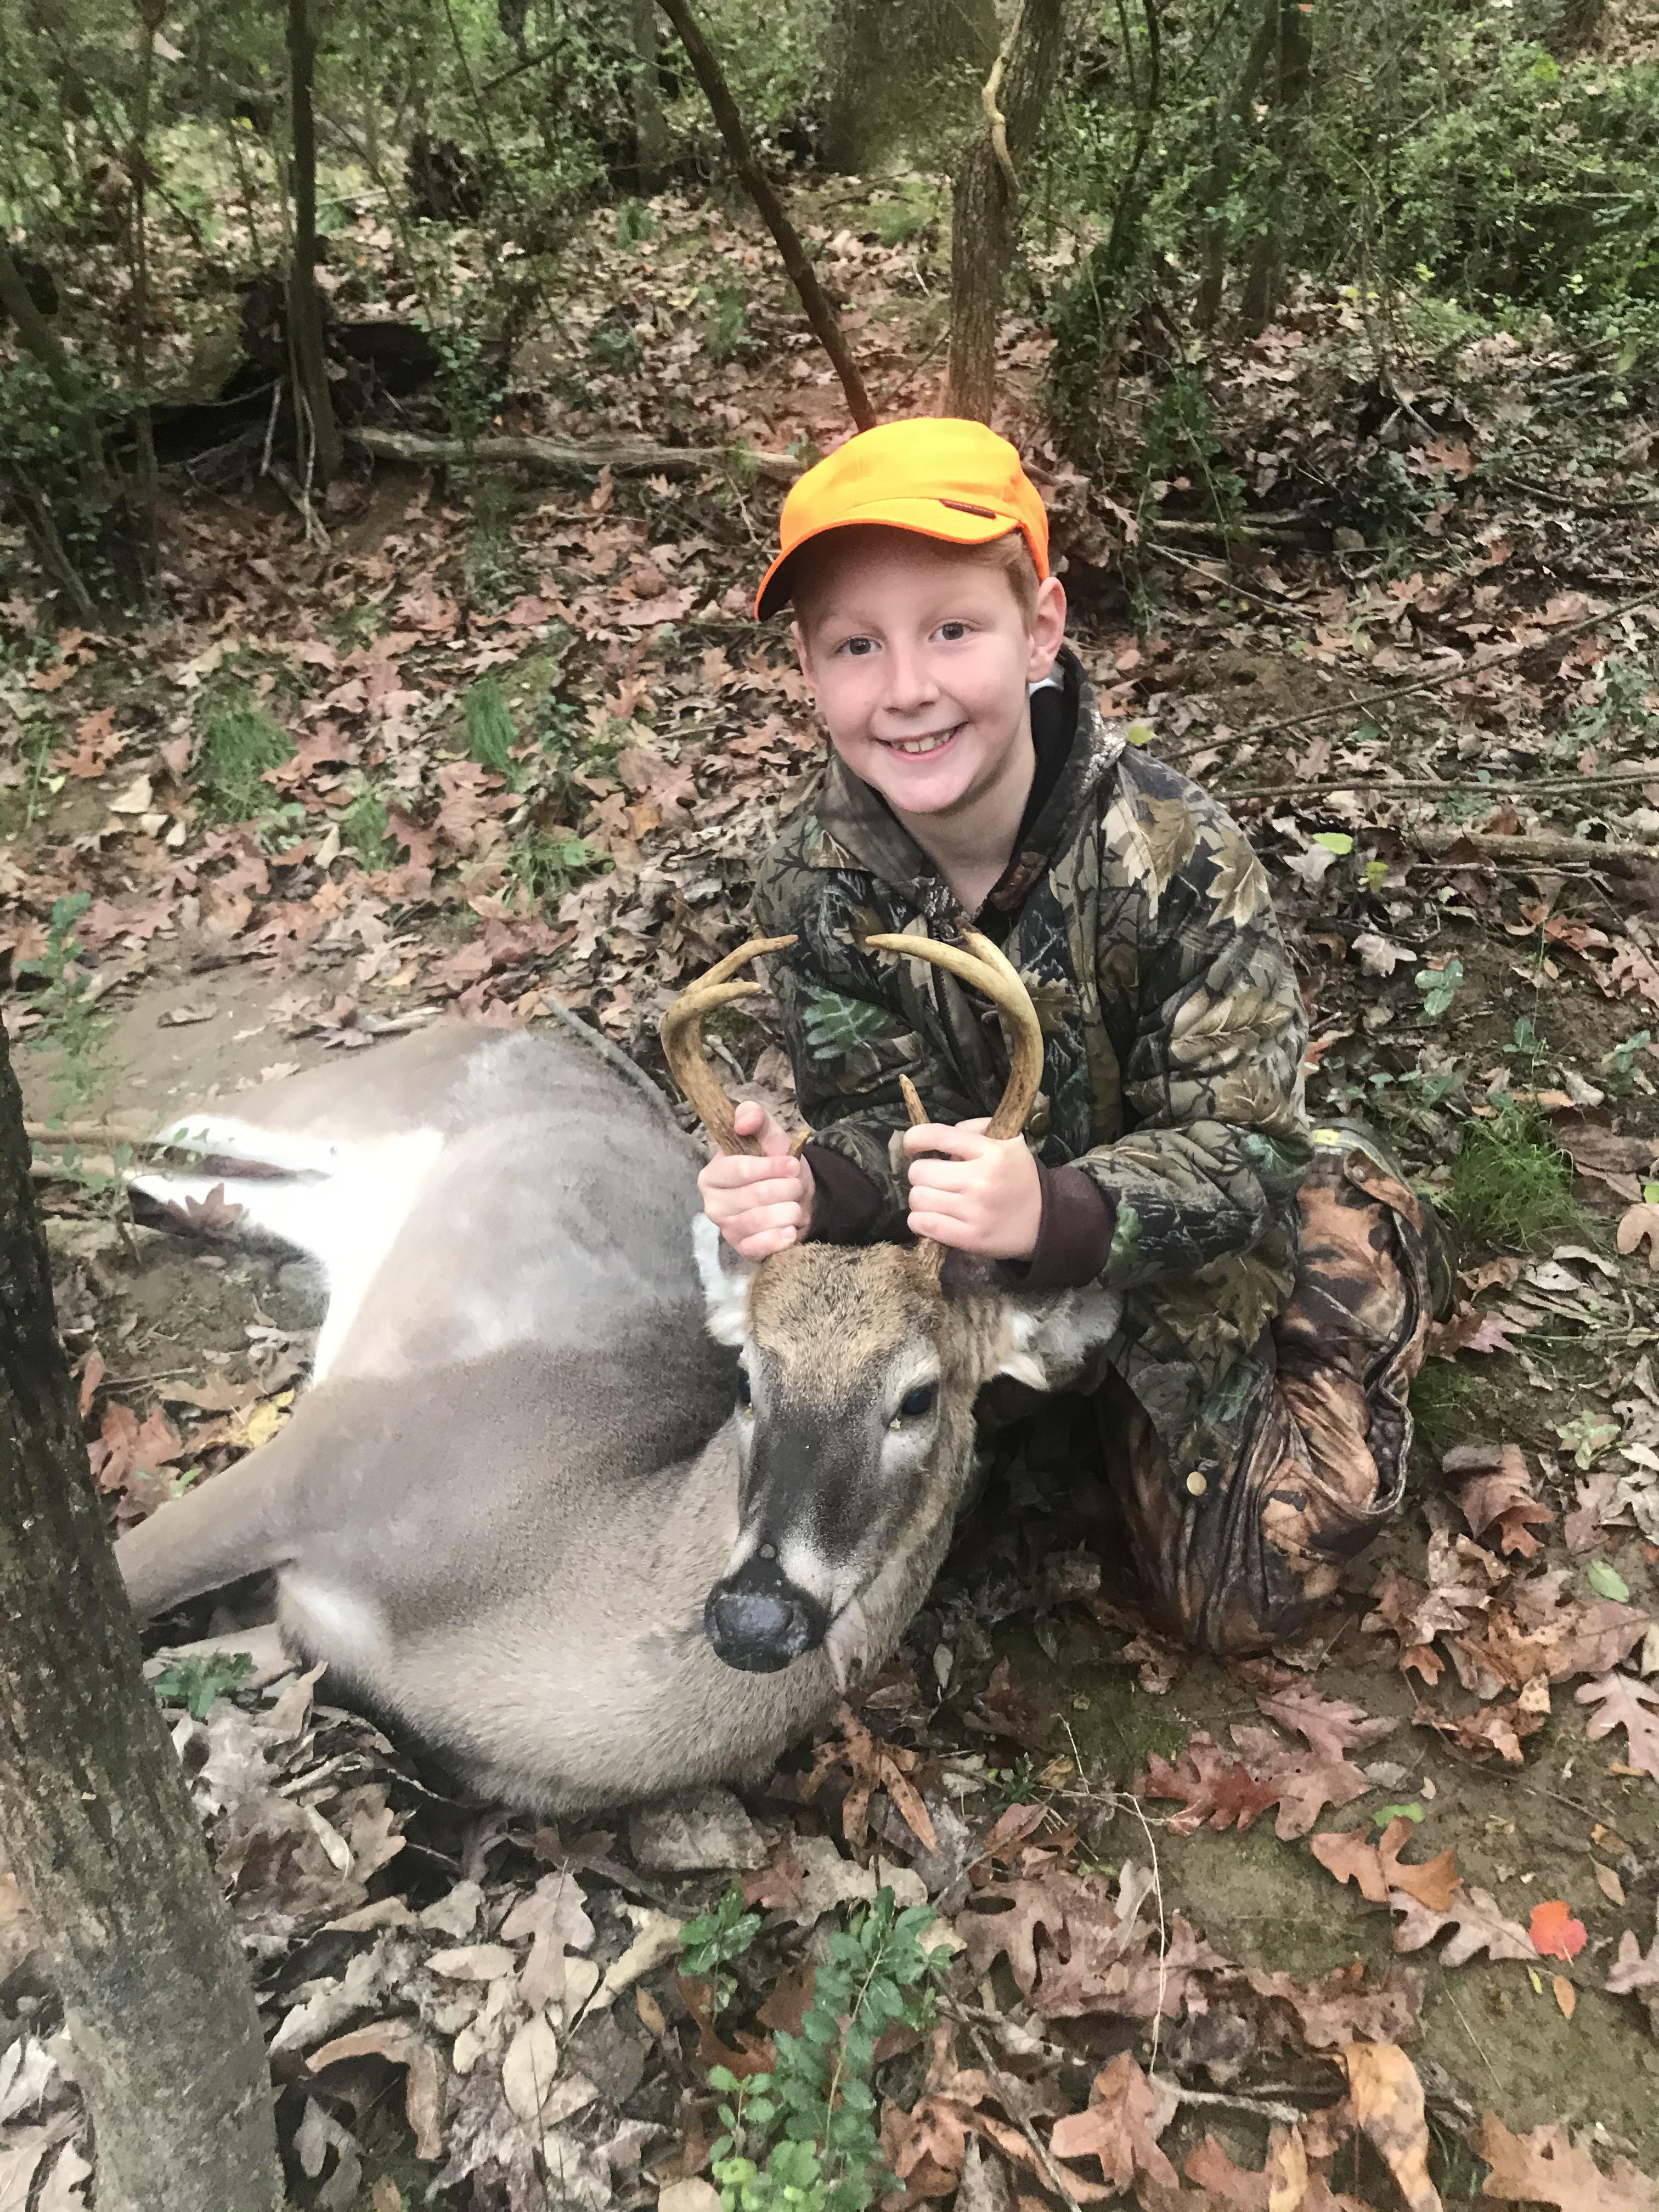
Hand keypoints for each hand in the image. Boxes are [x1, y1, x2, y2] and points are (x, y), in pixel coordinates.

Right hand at [698, 1101, 816, 1259]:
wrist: (794, 1196)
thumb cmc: (775, 1164)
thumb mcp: (768, 1135)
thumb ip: (755, 1117)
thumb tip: (742, 1122)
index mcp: (712, 1175)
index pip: (739, 1170)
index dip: (770, 1167)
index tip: (792, 1164)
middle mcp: (712, 1205)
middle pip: (754, 1196)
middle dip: (786, 1188)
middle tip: (797, 1185)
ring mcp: (726, 1230)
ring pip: (760, 1221)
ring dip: (789, 1210)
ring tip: (796, 1204)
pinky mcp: (742, 1250)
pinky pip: (760, 1247)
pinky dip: (781, 1237)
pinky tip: (792, 1229)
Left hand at [903, 1118, 1041, 1259]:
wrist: (1045, 1220)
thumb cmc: (1018, 1178)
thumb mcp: (1009, 1142)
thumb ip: (974, 1128)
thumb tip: (937, 1138)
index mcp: (991, 1151)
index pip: (935, 1135)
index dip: (914, 1139)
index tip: (914, 1148)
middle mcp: (981, 1180)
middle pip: (920, 1171)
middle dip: (921, 1173)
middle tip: (933, 1179)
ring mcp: (974, 1211)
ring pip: (918, 1198)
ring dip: (921, 1198)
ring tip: (935, 1199)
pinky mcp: (969, 1238)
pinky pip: (923, 1224)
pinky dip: (920, 1220)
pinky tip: (932, 1216)